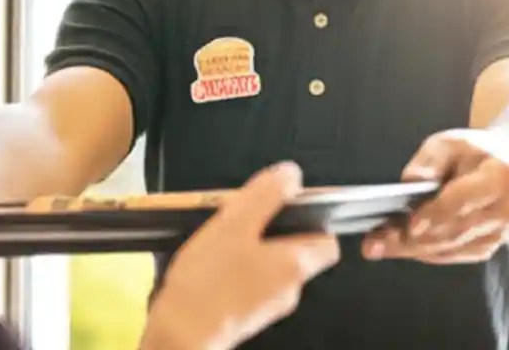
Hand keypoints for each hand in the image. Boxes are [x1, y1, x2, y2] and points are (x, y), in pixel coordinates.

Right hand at [141, 163, 340, 349]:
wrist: (180, 334)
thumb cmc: (207, 283)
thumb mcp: (236, 223)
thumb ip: (267, 194)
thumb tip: (291, 175)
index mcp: (296, 264)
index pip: (327, 240)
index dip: (312, 220)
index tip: (288, 206)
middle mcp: (290, 289)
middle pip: (296, 251)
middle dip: (273, 231)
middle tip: (244, 219)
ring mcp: (268, 306)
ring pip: (271, 267)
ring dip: (252, 249)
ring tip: (223, 239)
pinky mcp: (246, 315)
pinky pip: (250, 283)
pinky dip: (237, 270)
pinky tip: (212, 263)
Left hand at [363, 130, 508, 264]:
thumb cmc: (478, 156)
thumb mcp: (453, 143)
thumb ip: (431, 160)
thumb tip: (411, 181)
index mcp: (498, 178)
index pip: (465, 199)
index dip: (438, 213)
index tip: (411, 224)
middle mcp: (502, 212)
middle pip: (451, 230)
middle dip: (409, 239)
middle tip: (374, 242)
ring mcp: (496, 235)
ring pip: (447, 248)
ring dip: (409, 249)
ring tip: (375, 245)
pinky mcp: (485, 249)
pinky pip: (449, 255)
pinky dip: (421, 252)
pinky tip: (397, 247)